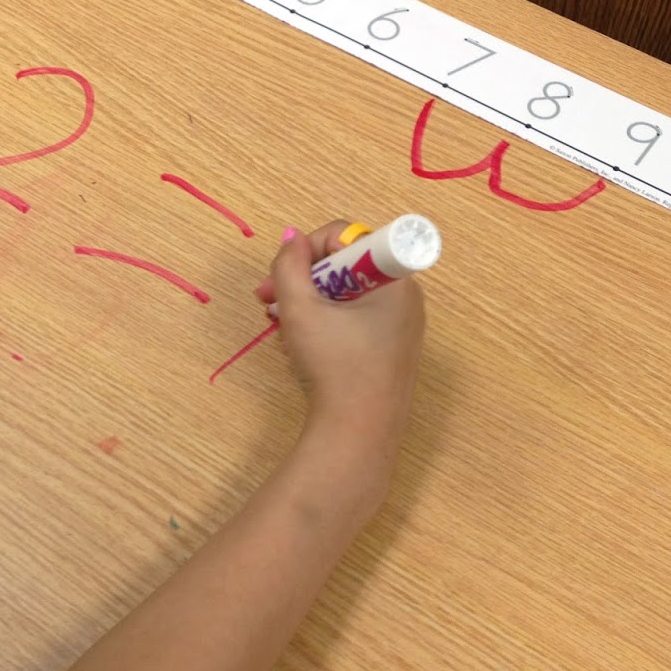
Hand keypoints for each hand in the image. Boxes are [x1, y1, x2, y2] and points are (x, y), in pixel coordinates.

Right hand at [256, 221, 424, 445]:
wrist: (358, 433)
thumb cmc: (334, 365)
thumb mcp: (300, 309)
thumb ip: (289, 266)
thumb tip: (291, 240)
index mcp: (394, 279)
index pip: (346, 237)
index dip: (308, 249)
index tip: (280, 275)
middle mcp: (404, 298)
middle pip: (345, 266)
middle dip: (301, 280)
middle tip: (266, 299)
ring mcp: (400, 327)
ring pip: (345, 296)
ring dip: (307, 303)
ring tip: (279, 326)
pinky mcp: (390, 352)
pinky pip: (354, 321)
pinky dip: (324, 324)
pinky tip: (299, 346)